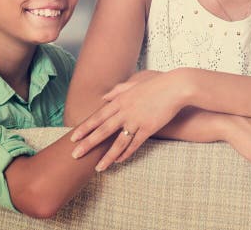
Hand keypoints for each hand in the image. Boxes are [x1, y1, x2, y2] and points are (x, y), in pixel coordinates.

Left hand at [70, 70, 184, 169]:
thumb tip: (104, 97)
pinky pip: (135, 144)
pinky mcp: (149, 128)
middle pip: (103, 131)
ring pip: (118, 142)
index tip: (73, 137)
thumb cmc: (157, 83)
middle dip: (88, 144)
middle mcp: (125, 111)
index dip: (85, 128)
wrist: (176, 87)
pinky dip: (126, 153)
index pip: (98, 117)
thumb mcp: (135, 83)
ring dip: (107, 156)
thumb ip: (118, 90)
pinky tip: (119, 161)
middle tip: (75, 155)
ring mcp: (137, 120)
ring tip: (98, 168)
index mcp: (120, 100)